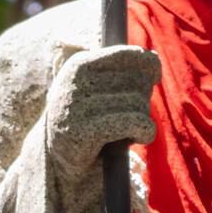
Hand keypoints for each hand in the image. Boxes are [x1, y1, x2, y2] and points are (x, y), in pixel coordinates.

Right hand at [45, 44, 160, 184]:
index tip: (155, 77)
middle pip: (137, 80)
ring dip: (143, 119)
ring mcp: (78, 106)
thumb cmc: (86, 118)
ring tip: (129, 129)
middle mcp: (76, 81)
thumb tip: (154, 57)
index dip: (149, 64)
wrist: (56, 158)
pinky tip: (140, 137)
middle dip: (144, 98)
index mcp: (79, 64)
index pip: (127, 54)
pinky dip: (146, 131)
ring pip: (138, 103)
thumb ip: (121, 71)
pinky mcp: (85, 132)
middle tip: (132, 114)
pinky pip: (136, 122)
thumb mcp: (96, 87)